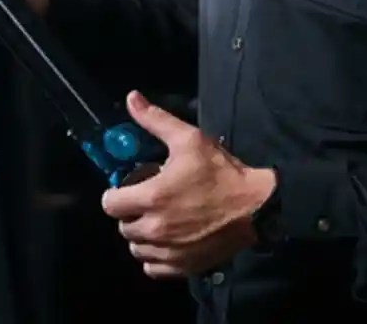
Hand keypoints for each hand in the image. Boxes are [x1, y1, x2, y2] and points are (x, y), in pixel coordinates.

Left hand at [101, 91, 276, 278]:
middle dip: (130, 214)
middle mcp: (156, 228)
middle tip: (147, 202)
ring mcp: (170, 251)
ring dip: (141, 236)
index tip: (127, 189)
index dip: (115, 194)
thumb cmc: (221, 172)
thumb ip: (155, 120)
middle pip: (123, 227)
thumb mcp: (188, 139)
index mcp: (152, 197)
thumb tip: (132, 98)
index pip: (110, 204)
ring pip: (136, 249)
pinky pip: (153, 268)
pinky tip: (167, 242)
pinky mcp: (184, 267)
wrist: (257, 206)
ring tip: (157, 221)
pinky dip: (155, 258)